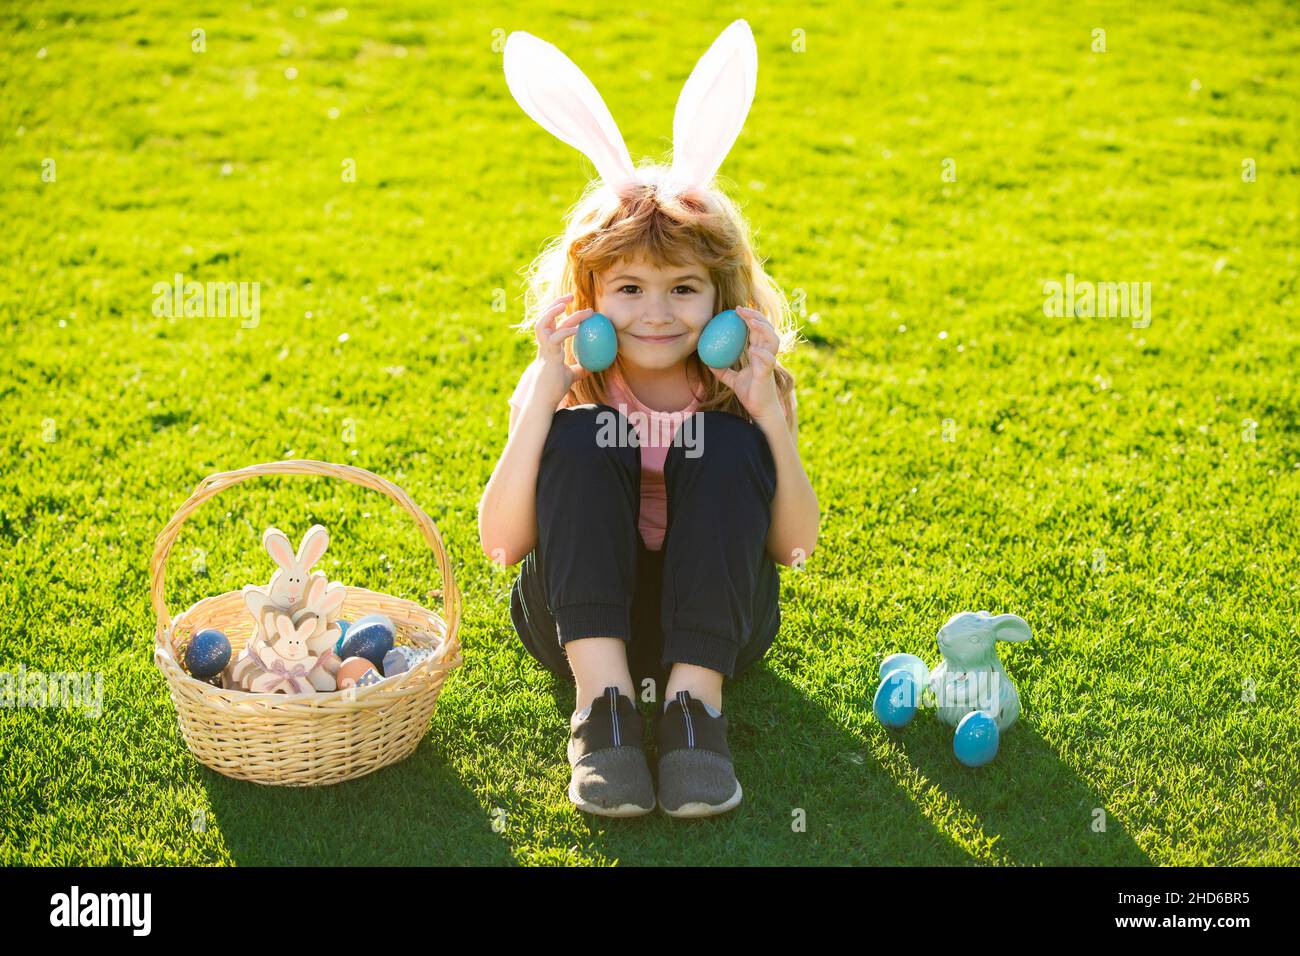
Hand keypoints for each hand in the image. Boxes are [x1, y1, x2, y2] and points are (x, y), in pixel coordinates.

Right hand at [532, 293, 593, 406]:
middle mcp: (543, 344)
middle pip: (544, 317)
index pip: (549, 323)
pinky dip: (565, 331)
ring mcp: (544, 349)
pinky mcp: (548, 356)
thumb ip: (580, 369)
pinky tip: (577, 328)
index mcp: (548, 346)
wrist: (545, 399)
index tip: (570, 303)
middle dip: (554, 304)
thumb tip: (593, 365)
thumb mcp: (572, 376)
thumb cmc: (556, 388)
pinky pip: (555, 338)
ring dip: (553, 311)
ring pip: (544, 323)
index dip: (556, 310)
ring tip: (566, 303)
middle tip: (570, 296)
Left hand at [707, 307, 783, 423]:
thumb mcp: (732, 380)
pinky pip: (768, 362)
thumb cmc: (750, 394)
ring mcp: (769, 364)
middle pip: (767, 330)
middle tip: (741, 310)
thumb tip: (708, 362)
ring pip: (772, 341)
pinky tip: (753, 350)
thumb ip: (723, 371)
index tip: (737, 310)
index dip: (750, 318)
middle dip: (757, 317)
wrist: (760, 410)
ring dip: (763, 329)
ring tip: (751, 321)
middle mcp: (766, 356)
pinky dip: (762, 355)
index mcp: (760, 354)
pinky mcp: (768, 375)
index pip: (758, 331)